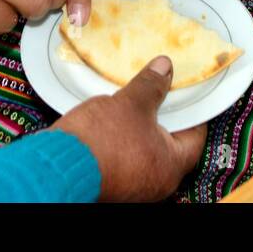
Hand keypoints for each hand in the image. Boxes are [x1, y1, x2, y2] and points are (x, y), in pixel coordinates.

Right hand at [51, 56, 205, 200]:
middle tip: (159, 91)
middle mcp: (156, 182)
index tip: (187, 92)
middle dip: (163, 116)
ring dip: (139, 126)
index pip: (195, 135)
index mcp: (171, 166)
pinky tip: (112, 117)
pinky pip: (123, 154)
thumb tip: (164, 68)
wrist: (57, 165)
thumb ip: (151, 86)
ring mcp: (132, 184)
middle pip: (169, 143)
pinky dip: (122, 136)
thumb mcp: (131, 104)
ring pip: (144, 148)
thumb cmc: (102, 141)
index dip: (192, 110)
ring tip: (133, 100)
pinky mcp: (109, 179)